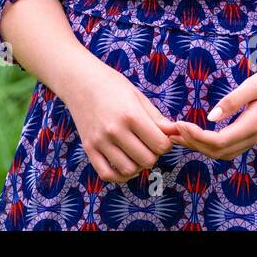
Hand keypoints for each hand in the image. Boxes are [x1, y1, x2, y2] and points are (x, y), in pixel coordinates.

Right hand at [63, 61, 178, 183]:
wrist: (80, 81)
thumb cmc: (112, 85)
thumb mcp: (138, 96)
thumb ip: (157, 118)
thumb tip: (177, 133)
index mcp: (130, 115)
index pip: (160, 144)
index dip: (166, 142)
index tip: (161, 136)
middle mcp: (114, 130)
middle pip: (147, 160)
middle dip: (154, 154)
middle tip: (148, 143)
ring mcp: (99, 141)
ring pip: (129, 170)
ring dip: (138, 165)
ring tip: (137, 152)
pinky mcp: (88, 148)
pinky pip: (107, 174)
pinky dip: (119, 175)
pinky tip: (124, 163)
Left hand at [170, 62, 256, 161]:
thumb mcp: (254, 84)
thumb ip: (232, 101)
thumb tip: (210, 117)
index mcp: (252, 125)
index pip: (217, 141)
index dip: (195, 136)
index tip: (177, 124)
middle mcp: (254, 136)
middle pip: (217, 152)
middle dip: (192, 144)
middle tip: (170, 132)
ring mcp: (255, 137)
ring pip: (223, 153)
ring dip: (200, 146)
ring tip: (179, 134)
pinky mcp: (255, 133)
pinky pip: (230, 147)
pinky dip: (210, 145)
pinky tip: (199, 135)